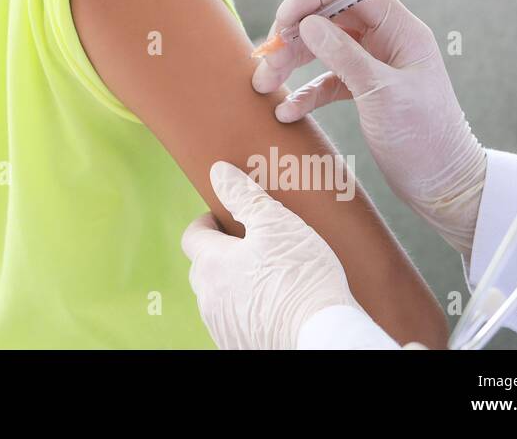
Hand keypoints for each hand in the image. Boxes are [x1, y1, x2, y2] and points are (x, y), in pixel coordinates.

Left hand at [181, 161, 366, 348]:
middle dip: (219, 253)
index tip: (224, 219)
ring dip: (232, 284)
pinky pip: (233, 321)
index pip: (192, 236)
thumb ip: (244, 196)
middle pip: (203, 267)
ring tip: (264, 277)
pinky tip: (271, 305)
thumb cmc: (302, 276)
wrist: (323, 335)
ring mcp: (222, 325)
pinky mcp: (238, 344)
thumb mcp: (277, 223)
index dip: (206, 223)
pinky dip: (245, 310)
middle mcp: (209, 297)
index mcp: (212, 263)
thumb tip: (218, 172)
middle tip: (250, 246)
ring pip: (217, 297)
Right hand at [251, 0, 487, 257]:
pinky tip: (287, 110)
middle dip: (294, 33)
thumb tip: (307, 23)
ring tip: (263, 83)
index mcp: (401, 31)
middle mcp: (387, 42)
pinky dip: (304, 92)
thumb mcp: (381, 94)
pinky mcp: (363, 92)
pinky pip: (325, 80)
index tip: (284, 18)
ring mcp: (374, 66)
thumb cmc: (426, 140)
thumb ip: (344, 55)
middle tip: (268, 56)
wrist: (444, 187)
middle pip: (330, 17)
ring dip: (291, 62)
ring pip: (322, 47)